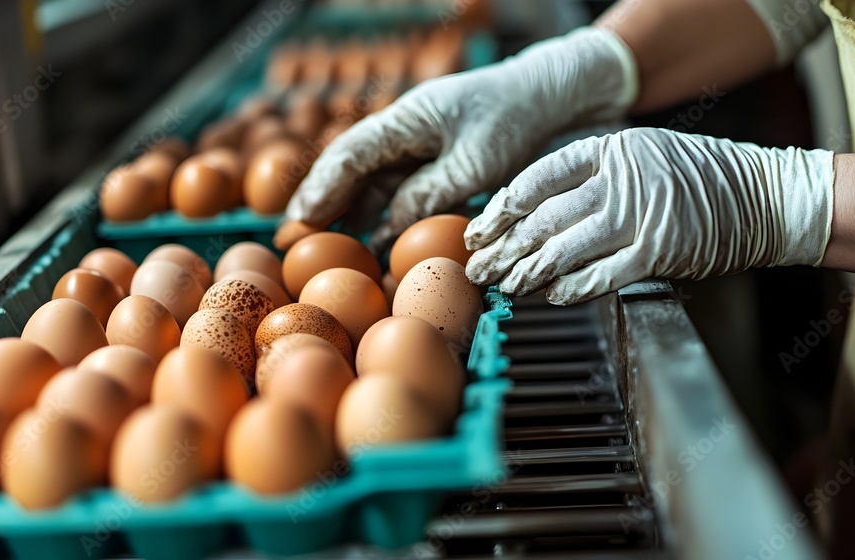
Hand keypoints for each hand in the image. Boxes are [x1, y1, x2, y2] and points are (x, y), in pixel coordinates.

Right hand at [285, 27, 638, 248]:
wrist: (555, 97)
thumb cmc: (518, 120)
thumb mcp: (475, 163)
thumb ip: (429, 193)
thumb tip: (389, 225)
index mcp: (408, 118)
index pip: (351, 153)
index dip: (323, 186)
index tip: (303, 218)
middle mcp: (406, 129)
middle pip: (353, 167)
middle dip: (327, 201)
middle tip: (299, 236)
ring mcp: (420, 144)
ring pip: (375, 181)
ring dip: (355, 212)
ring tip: (332, 246)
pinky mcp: (436, 160)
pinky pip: (402, 188)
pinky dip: (388, 213)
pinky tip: (377, 239)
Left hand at [464, 128, 834, 304]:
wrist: (761, 196)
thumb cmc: (694, 178)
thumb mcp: (637, 157)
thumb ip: (589, 179)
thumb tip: (529, 214)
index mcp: (609, 150)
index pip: (536, 180)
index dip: (500, 209)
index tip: (478, 230)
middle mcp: (620, 179)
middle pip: (542, 218)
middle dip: (503, 248)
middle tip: (479, 268)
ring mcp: (638, 216)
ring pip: (563, 248)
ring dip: (527, 272)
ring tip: (505, 286)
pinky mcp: (657, 252)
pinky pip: (600, 275)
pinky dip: (570, 289)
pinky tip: (549, 296)